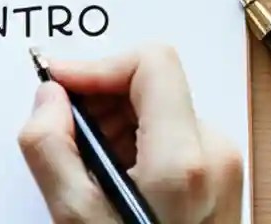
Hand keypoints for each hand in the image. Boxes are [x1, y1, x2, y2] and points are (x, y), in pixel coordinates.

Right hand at [18, 45, 244, 223]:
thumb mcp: (76, 219)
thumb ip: (50, 147)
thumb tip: (48, 99)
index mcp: (183, 158)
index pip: (151, 62)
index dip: (96, 66)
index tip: (59, 84)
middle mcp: (214, 153)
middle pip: (150, 83)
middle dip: (99, 99)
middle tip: (64, 131)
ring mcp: (221, 166)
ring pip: (156, 108)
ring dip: (112, 124)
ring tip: (88, 167)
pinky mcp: (218, 177)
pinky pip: (168, 135)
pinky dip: (131, 143)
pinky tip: (111, 180)